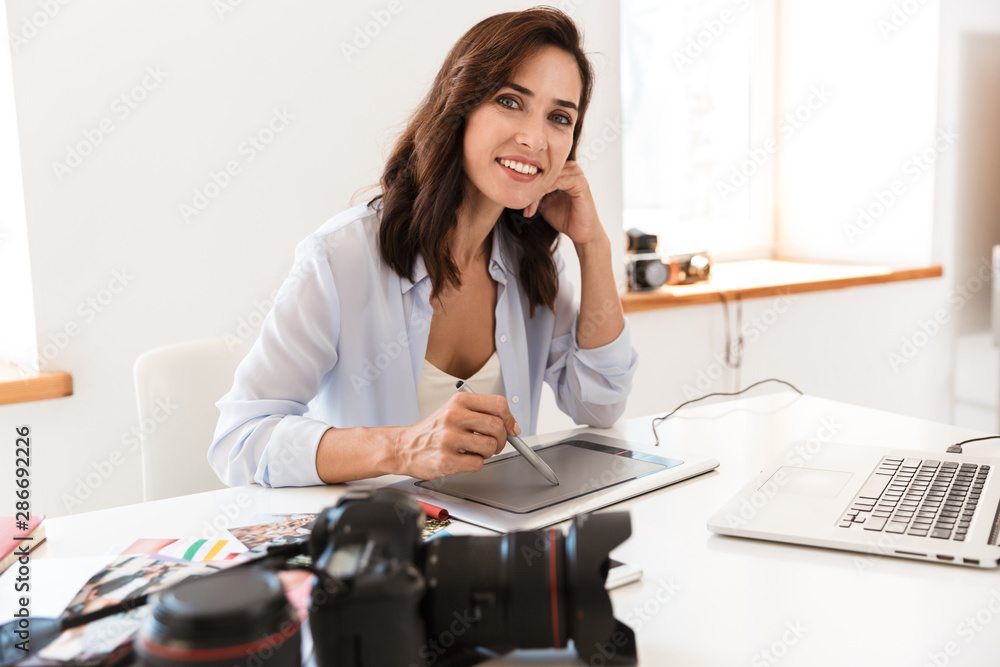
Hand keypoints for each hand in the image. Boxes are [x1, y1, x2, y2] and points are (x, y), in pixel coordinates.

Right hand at [392, 393, 520, 478]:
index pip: (498, 404)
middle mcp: (453, 416)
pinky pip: (477, 464)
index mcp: (459, 401)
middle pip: (497, 427)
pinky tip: (462, 459)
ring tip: (473, 451)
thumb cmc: (433, 430)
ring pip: (490, 447)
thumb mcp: (454, 410)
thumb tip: (512, 427)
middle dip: (501, 440)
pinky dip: (475, 464)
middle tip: (493, 444)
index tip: (512, 429)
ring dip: (487, 453)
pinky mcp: (446, 460)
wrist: (404, 447)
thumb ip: (481, 413)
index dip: (510, 419)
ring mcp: (449, 439)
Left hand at [522, 160, 603, 246]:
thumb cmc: (564, 218)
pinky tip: (538, 205)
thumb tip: (517, 186)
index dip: (528, 184)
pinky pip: (557, 182)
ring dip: (536, 192)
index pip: (541, 170)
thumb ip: (535, 191)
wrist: (581, 233)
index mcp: (564, 170)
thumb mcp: (544, 202)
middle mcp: (571, 168)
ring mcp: (577, 174)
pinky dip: (544, 192)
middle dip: (531, 188)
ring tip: (529, 207)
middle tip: (521, 205)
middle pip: (544, 171)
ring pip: (548, 177)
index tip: (517, 201)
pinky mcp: (580, 182)